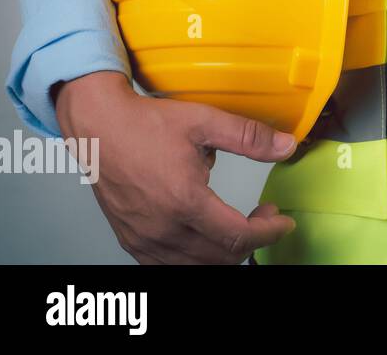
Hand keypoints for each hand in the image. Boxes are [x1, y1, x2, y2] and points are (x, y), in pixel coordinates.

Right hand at [55, 70, 297, 263]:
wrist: (99, 126)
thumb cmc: (144, 124)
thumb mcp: (205, 121)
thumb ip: (249, 137)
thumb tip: (287, 146)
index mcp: (184, 201)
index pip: (238, 237)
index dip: (268, 233)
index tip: (282, 222)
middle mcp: (162, 228)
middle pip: (221, 256)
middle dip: (253, 240)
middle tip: (264, 216)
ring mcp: (144, 238)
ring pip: (197, 266)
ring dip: (226, 252)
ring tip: (239, 225)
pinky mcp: (131, 240)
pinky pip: (169, 266)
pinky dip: (196, 259)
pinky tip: (207, 237)